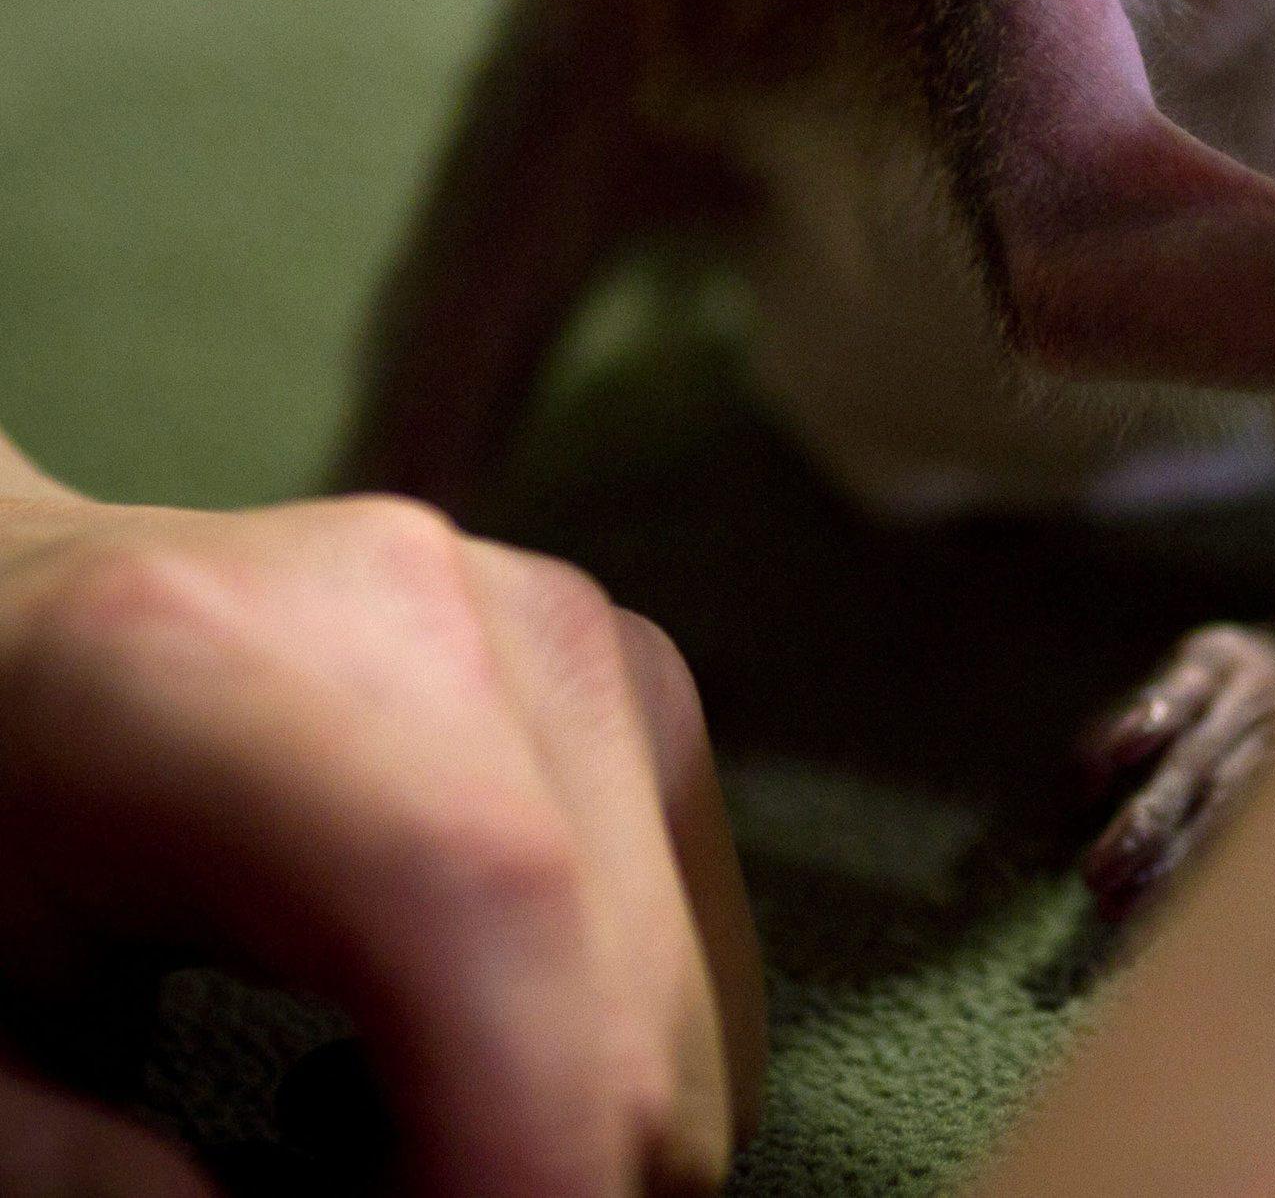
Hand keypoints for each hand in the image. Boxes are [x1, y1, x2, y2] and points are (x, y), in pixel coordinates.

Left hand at [0, 465, 759, 1195]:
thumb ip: (97, 1185)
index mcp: (197, 665)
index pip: (473, 903)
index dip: (511, 1148)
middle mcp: (431, 610)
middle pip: (616, 995)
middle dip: (519, 1182)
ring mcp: (562, 630)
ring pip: (693, 1008)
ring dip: (558, 1130)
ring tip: (353, 1129)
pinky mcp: (633, 673)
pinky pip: (700, 954)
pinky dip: (592, 1058)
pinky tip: (423, 1041)